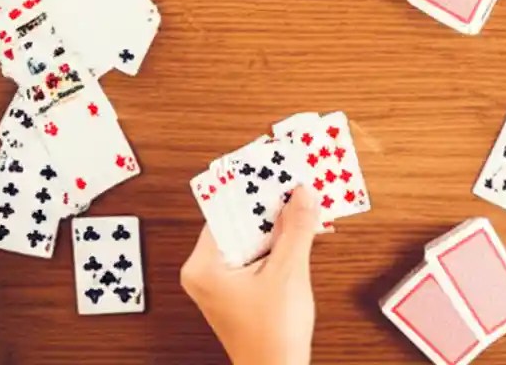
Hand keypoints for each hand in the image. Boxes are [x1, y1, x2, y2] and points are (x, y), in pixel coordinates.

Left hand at [181, 185, 321, 364]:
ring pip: (250, 238)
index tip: (272, 170)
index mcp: (204, 266)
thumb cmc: (273, 335)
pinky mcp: (238, 289)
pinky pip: (256, 254)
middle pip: (238, 224)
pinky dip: (276, 243)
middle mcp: (205, 272)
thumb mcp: (288, 273)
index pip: (226, 213)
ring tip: (300, 203)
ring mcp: (220, 282)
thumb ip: (296, 229)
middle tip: (292, 183)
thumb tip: (302, 194)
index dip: (251, 191)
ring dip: (276, 225)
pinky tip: (299, 232)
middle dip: (268, 207)